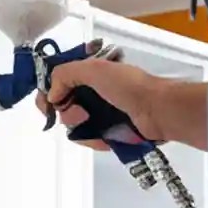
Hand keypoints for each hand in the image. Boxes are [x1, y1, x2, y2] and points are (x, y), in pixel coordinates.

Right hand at [33, 57, 169, 150]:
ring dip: (79, 126)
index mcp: (91, 74)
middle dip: (66, 112)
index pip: (58, 83)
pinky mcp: (107, 132)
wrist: (158, 111)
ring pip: (72, 125)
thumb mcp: (95, 69)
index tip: (49, 103)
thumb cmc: (129, 86)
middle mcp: (94, 93)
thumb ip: (65, 74)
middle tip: (82, 112)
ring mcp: (100, 114)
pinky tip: (103, 136)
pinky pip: (87, 139)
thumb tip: (52, 96)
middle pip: (61, 107)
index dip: (49, 93)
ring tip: (95, 123)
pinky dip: (92, 139)